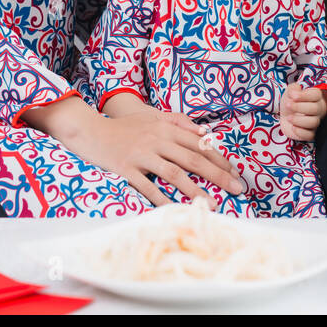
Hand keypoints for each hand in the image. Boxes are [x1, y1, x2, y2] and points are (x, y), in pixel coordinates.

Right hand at [60, 103, 246, 208]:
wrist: (90, 130)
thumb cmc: (124, 126)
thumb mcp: (152, 117)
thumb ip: (178, 122)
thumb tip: (204, 133)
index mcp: (165, 128)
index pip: (198, 144)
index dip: (219, 158)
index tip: (234, 172)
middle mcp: (156, 140)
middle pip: (193, 159)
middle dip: (218, 175)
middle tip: (236, 188)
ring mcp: (141, 154)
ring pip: (174, 174)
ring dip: (195, 190)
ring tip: (211, 204)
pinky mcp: (127, 168)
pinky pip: (147, 186)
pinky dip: (161, 199)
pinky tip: (175, 210)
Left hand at [279, 82, 326, 142]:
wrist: (284, 115)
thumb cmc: (290, 101)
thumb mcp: (290, 92)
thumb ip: (293, 88)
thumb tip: (297, 90)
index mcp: (315, 97)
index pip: (316, 94)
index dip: (305, 95)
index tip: (293, 96)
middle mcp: (318, 110)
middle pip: (315, 108)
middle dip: (299, 107)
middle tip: (287, 105)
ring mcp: (315, 122)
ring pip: (313, 122)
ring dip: (298, 120)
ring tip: (288, 117)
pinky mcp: (310, 133)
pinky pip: (310, 135)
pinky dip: (301, 132)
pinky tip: (293, 127)